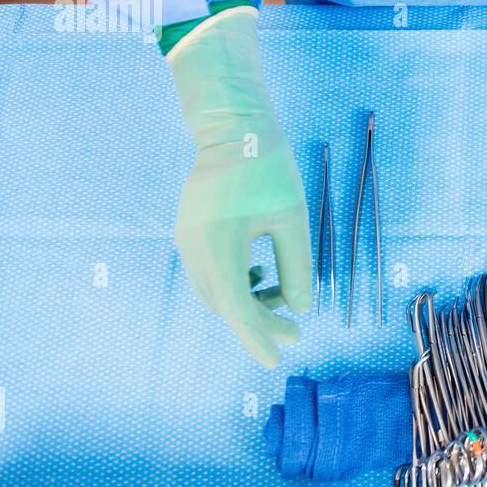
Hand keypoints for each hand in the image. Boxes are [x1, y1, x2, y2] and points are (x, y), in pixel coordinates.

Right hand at [168, 7, 310, 366]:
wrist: (232, 127)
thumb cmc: (269, 168)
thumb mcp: (293, 218)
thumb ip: (298, 266)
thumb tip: (301, 308)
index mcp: (221, 243)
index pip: (237, 307)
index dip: (257, 336)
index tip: (276, 359)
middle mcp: (194, 247)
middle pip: (225, 305)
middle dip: (258, 323)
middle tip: (294, 334)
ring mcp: (185, 241)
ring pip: (215, 293)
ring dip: (246, 304)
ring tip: (282, 300)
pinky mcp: (188, 234)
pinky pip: (210, 275)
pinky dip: (235, 285)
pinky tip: (262, 277)